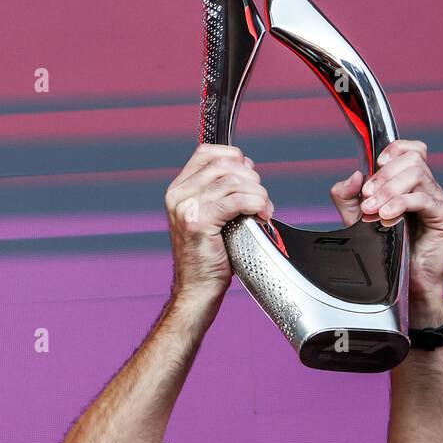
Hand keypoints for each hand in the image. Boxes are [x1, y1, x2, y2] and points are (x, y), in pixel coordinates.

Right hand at [165, 144, 273, 308]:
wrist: (197, 290)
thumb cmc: (208, 257)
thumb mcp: (211, 216)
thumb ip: (221, 190)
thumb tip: (246, 167)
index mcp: (179, 189)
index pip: (208, 153)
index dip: (234, 158)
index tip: (250, 177)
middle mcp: (178, 195)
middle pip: (224, 164)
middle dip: (251, 178)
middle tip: (261, 199)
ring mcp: (186, 208)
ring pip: (233, 181)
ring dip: (258, 193)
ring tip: (264, 210)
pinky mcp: (199, 222)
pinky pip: (236, 200)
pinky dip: (256, 203)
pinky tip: (262, 215)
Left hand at [329, 139, 442, 309]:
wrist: (403, 288)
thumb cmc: (386, 255)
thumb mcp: (357, 222)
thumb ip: (348, 198)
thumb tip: (354, 175)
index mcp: (411, 186)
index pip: (412, 150)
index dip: (393, 151)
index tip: (374, 167)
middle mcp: (428, 190)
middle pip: (412, 160)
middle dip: (384, 176)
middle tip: (367, 198)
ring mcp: (439, 202)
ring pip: (417, 175)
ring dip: (389, 189)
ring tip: (373, 210)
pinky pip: (424, 199)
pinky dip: (401, 203)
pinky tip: (387, 216)